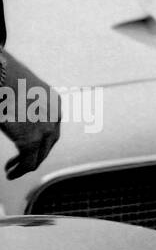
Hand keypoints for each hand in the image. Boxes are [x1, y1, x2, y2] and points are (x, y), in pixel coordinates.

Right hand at [1, 53, 60, 179]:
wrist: (3, 76)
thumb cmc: (8, 80)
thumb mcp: (25, 92)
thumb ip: (28, 106)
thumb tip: (21, 117)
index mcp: (55, 105)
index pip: (52, 130)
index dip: (41, 143)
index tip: (27, 149)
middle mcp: (55, 117)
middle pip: (48, 145)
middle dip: (34, 156)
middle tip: (19, 164)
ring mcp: (46, 130)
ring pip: (39, 157)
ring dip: (25, 167)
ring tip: (13, 172)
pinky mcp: (31, 140)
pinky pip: (28, 163)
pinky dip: (19, 171)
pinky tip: (10, 173)